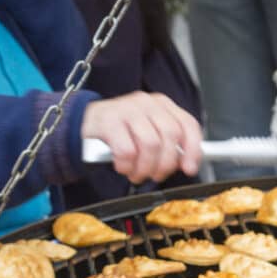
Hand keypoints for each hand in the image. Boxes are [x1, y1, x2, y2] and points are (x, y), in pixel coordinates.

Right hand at [80, 92, 202, 183]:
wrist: (84, 125)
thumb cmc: (120, 133)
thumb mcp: (148, 132)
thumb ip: (168, 144)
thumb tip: (188, 162)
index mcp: (162, 104)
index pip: (187, 124)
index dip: (193, 149)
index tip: (189, 169)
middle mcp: (147, 103)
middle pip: (170, 136)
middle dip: (165, 164)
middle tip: (155, 175)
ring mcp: (127, 109)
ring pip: (150, 145)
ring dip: (144, 168)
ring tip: (136, 173)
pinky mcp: (109, 121)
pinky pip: (127, 151)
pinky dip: (126, 166)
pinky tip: (122, 166)